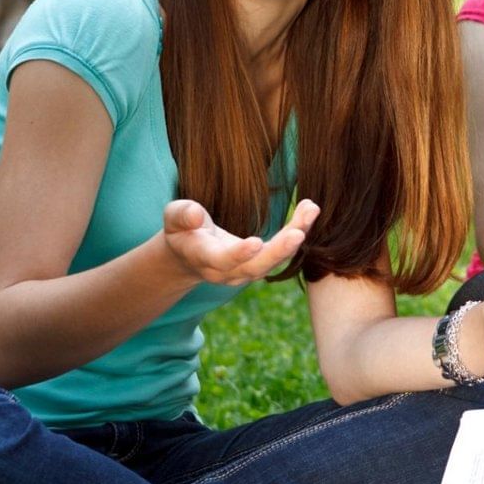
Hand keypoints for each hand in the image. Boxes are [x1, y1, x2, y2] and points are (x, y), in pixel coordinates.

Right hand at [160, 198, 317, 286]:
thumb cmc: (182, 230)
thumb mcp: (173, 218)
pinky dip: (298, 232)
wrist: (189, 255)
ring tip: (311, 210)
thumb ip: (182, 215)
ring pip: (274, 261)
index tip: (256, 243)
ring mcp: (246, 272)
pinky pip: (283, 253)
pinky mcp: (261, 264)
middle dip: (278, 252)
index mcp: (204, 258)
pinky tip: (310, 211)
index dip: (238, 254)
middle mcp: (228, 271)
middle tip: (299, 232)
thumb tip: (196, 214)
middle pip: (255, 268)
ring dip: (295, 238)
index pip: (222, 260)